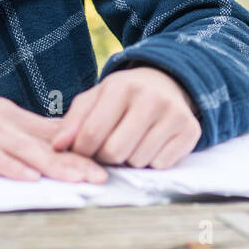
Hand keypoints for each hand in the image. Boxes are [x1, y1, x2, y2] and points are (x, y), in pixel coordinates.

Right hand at [0, 74, 109, 182]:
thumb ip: (12, 130)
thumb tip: (43, 145)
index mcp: (9, 115)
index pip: (52, 132)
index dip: (80, 147)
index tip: (105, 161)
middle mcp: (2, 121)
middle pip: (46, 143)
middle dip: (77, 161)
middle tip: (103, 177)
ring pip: (26, 151)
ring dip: (55, 167)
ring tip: (79, 181)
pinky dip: (12, 167)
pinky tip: (29, 178)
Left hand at [50, 66, 201, 168]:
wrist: (167, 83)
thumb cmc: (124, 96)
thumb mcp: (96, 98)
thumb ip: (73, 121)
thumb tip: (58, 146)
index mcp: (122, 87)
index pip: (92, 133)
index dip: (82, 149)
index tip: (84, 149)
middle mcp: (151, 98)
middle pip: (115, 152)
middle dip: (106, 157)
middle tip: (108, 147)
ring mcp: (174, 115)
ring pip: (138, 161)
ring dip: (129, 159)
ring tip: (131, 142)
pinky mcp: (190, 131)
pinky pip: (161, 165)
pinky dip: (151, 162)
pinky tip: (150, 144)